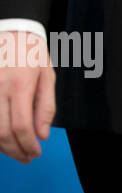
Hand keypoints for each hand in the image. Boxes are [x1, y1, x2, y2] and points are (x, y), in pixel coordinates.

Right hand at [0, 31, 56, 162]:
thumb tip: (43, 135)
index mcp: (20, 85)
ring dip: (3, 147)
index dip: (28, 145)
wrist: (11, 35)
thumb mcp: (47, 76)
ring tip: (17, 152)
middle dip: (15, 151)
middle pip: (2, 133)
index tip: (36, 152)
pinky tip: (4, 140)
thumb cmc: (32, 55)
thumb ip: (45, 107)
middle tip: (27, 158)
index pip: (22, 126)